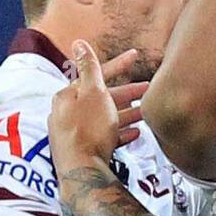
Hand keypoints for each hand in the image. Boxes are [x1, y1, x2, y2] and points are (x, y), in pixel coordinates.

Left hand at [48, 40, 149, 179]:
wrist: (82, 172)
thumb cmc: (88, 131)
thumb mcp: (93, 92)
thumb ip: (89, 67)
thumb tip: (79, 43)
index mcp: (68, 96)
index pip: (96, 75)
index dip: (119, 65)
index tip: (135, 56)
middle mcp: (68, 114)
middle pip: (102, 98)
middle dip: (127, 93)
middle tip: (147, 90)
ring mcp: (74, 135)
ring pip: (104, 118)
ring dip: (126, 113)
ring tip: (146, 112)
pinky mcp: (82, 152)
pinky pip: (103, 137)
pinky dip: (119, 133)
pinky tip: (134, 133)